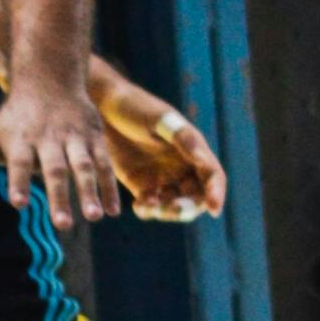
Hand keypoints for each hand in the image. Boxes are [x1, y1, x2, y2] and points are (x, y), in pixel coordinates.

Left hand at [0, 79, 117, 228]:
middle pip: (55, 169)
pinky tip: (113, 211)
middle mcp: (49, 138)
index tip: (18, 204)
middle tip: (62, 225)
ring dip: (89, 192)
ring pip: (83, 166)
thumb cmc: (15, 118)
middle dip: (60, 196)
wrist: (49, 77)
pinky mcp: (94, 136)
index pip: (19, 163)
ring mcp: (74, 137)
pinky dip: (110, 186)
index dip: (19, 183)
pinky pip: (104, 163)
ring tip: (93, 217)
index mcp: (21, 140)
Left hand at [91, 70, 226, 221]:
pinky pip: (152, 207)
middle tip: (172, 208)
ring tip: (149, 206)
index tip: (214, 210)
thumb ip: (184, 139)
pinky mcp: (141, 185)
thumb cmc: (136, 107)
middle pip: (196, 196)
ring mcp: (162, 176)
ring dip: (167, 213)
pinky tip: (139, 205)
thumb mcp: (161, 119)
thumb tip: (204, 160)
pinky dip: (149, 211)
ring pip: (175, 206)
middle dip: (188, 208)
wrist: (102, 108)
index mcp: (193, 148)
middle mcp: (182, 165)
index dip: (217, 193)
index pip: (212, 176)